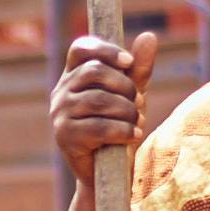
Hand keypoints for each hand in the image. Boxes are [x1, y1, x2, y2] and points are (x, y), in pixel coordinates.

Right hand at [48, 27, 160, 181]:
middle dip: (124, 85)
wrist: (109, 174)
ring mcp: (60, 114)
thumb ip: (139, 69)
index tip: (128, 61)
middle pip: (94, 72)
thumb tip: (149, 36)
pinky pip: (99, 127)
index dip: (105, 49)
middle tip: (137, 102)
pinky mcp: (65, 137)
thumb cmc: (119, 128)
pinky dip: (123, 130)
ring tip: (136, 122)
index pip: (81, 48)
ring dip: (127, 111)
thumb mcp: (132, 96)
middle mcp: (61, 92)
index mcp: (73, 77)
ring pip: (99, 100)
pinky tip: (132, 135)